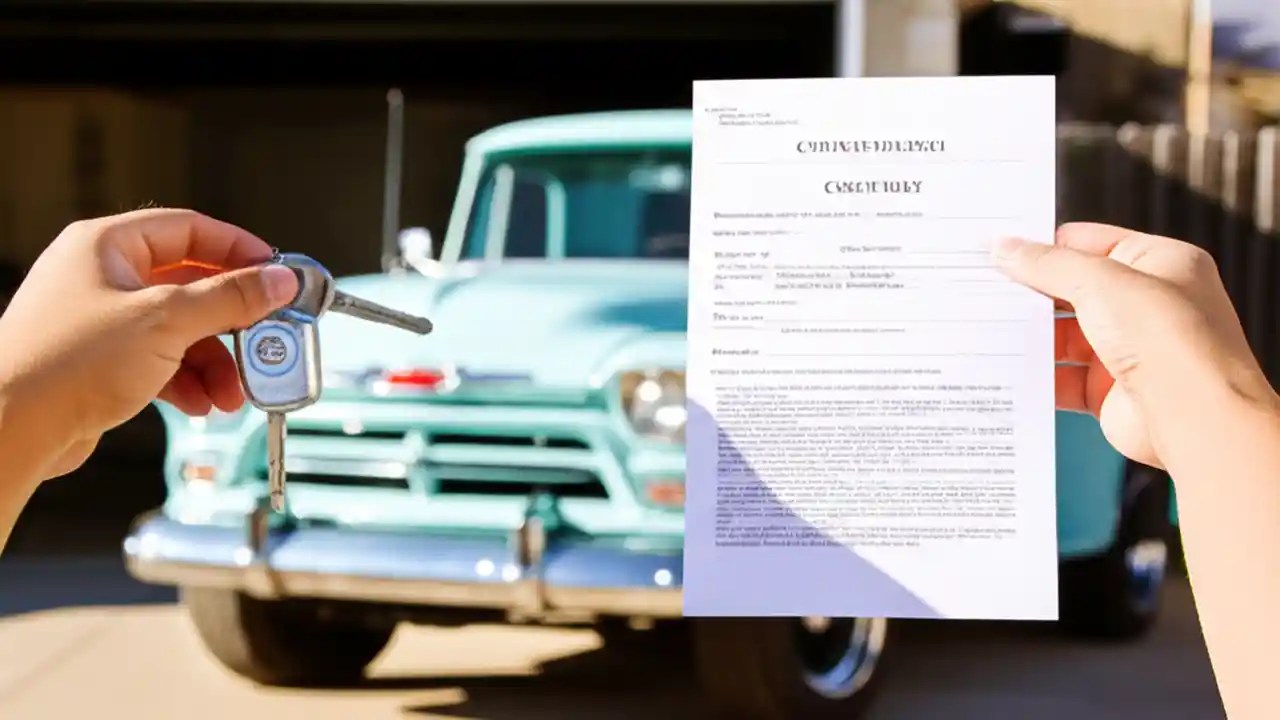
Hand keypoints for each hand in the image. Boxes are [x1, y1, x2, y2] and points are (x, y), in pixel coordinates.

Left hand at [0, 209, 297, 477]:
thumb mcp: (166, 322)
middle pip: (191, 285)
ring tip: (233, 393)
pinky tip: (203, 404)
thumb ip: (230, 298)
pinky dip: (188, 381)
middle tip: (266, 339)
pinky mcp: (101, 362)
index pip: (189, 230)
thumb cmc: (68, 364)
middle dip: (231, 322)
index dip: (239, 249)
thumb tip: (280, 279)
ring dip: (215, 362)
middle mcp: (102, 276)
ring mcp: (101, 321)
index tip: (276, 273)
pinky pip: (161, 360)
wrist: (10, 428)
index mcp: (108, 245)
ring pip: (180, 329)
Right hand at [992, 222, 1272, 468]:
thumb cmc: (1170, 339)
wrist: (1194, 417)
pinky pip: (1062, 380)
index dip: (1043, 245)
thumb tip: (1005, 248)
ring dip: (1029, 336)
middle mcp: (1147, 306)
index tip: (997, 248)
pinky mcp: (1109, 392)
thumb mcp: (1101, 282)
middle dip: (1030, 293)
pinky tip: (1005, 370)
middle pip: (1071, 291)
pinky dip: (1036, 377)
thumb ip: (1047, 264)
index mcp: (1159, 264)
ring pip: (1063, 337)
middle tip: (980, 288)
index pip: (1090, 243)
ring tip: (984, 328)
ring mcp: (1129, 350)